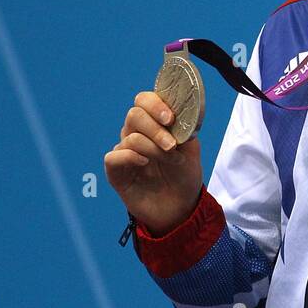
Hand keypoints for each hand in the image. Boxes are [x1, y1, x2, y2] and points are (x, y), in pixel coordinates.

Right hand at [104, 90, 203, 234]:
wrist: (181, 207)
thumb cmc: (184, 176)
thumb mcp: (191, 149)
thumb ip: (184, 129)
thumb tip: (176, 114)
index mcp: (154, 124)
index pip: (144, 101)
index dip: (155, 104)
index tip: (170, 118)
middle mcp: (136, 134)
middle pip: (134, 114)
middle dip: (155, 128)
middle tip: (171, 144)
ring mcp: (125, 152)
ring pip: (130, 136)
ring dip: (154, 148)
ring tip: (172, 161)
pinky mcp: (115, 170)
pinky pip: (115, 155)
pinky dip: (131, 156)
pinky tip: (145, 164)